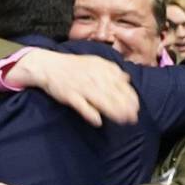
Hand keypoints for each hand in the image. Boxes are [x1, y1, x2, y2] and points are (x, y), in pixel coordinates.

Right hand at [7, 50, 139, 126]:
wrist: (47, 65)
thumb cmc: (73, 66)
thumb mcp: (95, 62)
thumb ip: (112, 71)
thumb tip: (127, 78)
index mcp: (100, 69)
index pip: (120, 84)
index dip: (130, 96)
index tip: (137, 107)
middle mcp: (93, 77)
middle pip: (113, 93)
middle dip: (125, 106)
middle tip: (133, 118)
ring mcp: (81, 86)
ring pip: (100, 100)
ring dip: (113, 111)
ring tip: (123, 121)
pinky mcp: (69, 95)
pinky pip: (81, 105)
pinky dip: (89, 113)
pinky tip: (98, 121)